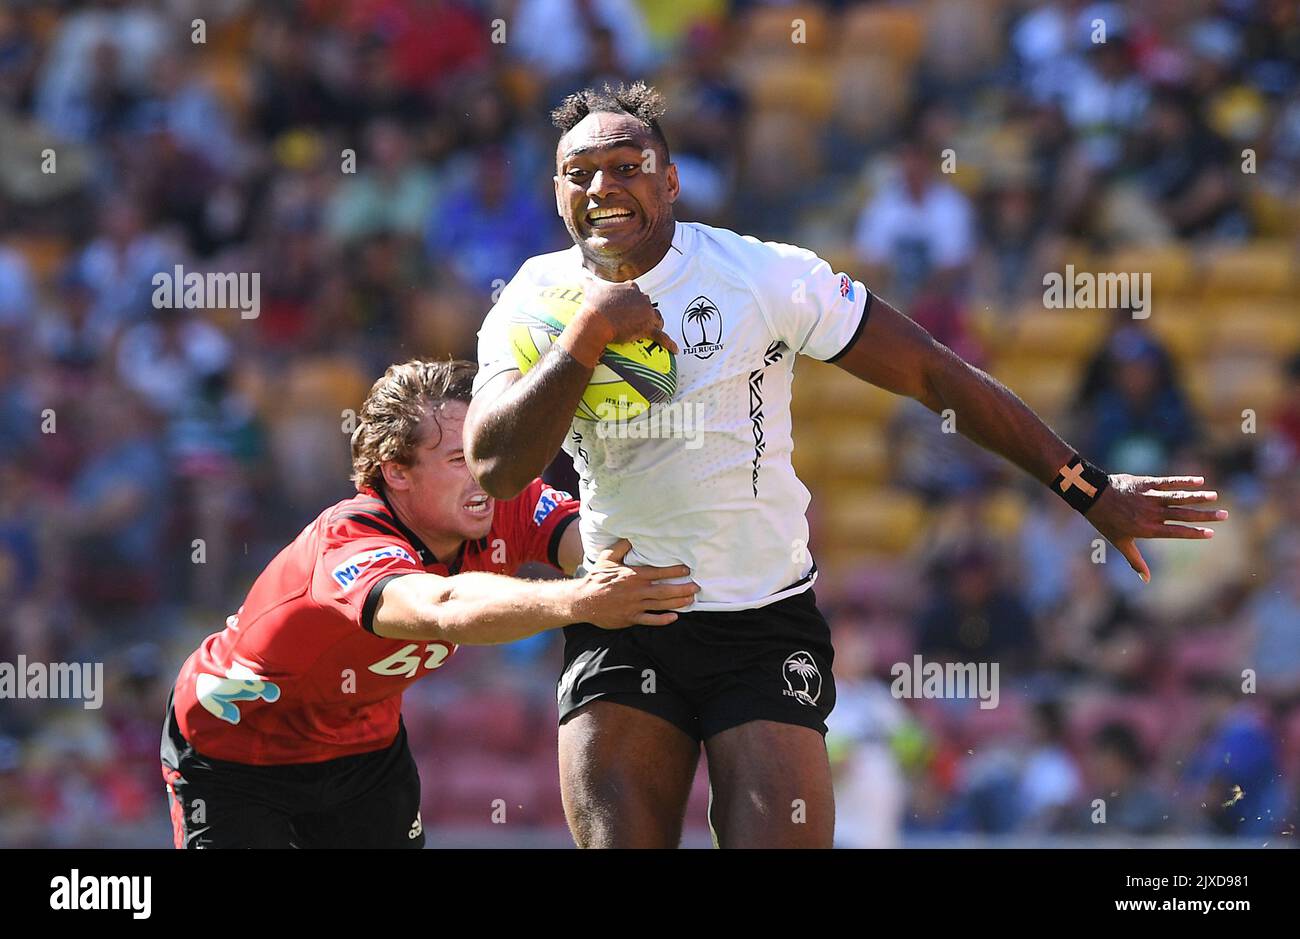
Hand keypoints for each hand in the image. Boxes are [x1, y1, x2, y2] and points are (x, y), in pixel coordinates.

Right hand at [571, 539, 698, 627]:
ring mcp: (634, 606)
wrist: (583, 600)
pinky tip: (673, 618)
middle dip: (683, 589)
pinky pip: (649, 620)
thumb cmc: (596, 578)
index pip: (659, 572)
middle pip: (665, 590)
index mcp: (633, 575)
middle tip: (697, 587)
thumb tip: (633, 535)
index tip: (687, 570)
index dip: (675, 571)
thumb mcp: (608, 558)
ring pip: (661, 605)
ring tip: (691, 600)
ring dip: (678, 603)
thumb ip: (622, 546)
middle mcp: (637, 591)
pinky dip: (662, 620)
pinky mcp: (630, 618)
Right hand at [576, 275, 678, 353]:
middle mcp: (641, 298)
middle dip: (645, 311)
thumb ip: (586, 281)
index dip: (633, 300)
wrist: (596, 321)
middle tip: (638, 319)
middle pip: (648, 304)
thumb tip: (579, 274)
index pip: (636, 292)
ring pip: (657, 317)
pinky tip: (675, 349)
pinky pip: (661, 336)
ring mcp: (646, 313)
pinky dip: (669, 343)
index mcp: (630, 288)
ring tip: (654, 329)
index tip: (629, 306)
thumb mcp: (590, 289)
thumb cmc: (593, 306)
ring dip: (656, 322)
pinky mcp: (647, 328)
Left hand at [1085, 474, 1228, 582]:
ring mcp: (1149, 497)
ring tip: (1215, 497)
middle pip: (1183, 515)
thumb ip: (1136, 561)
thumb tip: (1146, 581)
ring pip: (1178, 497)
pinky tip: (1199, 481)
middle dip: (1205, 515)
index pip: (1176, 532)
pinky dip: (1183, 481)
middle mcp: (1151, 514)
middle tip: (1225, 515)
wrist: (1092, 496)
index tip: (1211, 533)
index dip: (1194, 533)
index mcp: (1147, 529)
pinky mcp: (1146, 483)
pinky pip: (1167, 482)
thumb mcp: (1121, 543)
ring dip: (1198, 497)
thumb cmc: (1107, 522)